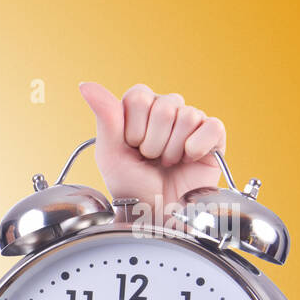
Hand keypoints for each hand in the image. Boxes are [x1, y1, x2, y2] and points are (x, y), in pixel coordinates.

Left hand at [77, 82, 226, 221]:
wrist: (154, 213)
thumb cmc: (131, 186)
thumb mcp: (110, 153)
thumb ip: (105, 117)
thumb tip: (86, 85)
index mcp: (140, 109)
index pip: (138, 97)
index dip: (132, 128)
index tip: (130, 147)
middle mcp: (166, 110)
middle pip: (163, 106)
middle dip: (151, 142)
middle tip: (150, 159)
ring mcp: (191, 121)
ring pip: (187, 116)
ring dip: (171, 150)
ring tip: (166, 163)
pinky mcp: (213, 134)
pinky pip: (211, 127)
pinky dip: (196, 148)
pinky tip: (188, 160)